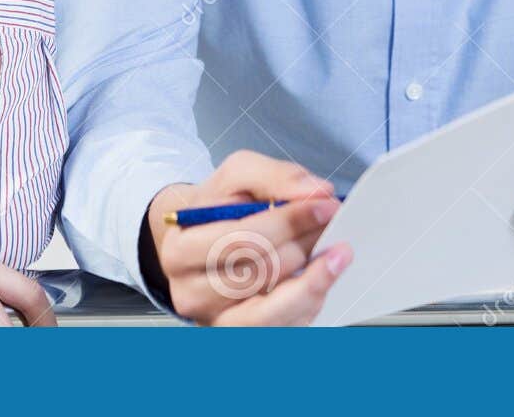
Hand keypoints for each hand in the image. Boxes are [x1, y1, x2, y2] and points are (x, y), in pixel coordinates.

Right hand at [144, 150, 350, 324]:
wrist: (202, 239)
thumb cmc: (218, 208)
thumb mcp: (236, 176)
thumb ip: (273, 177)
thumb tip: (314, 191)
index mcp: (179, 251)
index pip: (237, 239)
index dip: (287, 222)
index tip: (324, 205)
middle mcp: (190, 294)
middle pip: (257, 274)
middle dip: (303, 244)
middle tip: (332, 222)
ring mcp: (215, 322)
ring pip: (271, 311)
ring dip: (312, 278)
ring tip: (335, 253)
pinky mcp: (243, 336)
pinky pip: (283, 328)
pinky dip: (309, 301)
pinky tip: (323, 276)